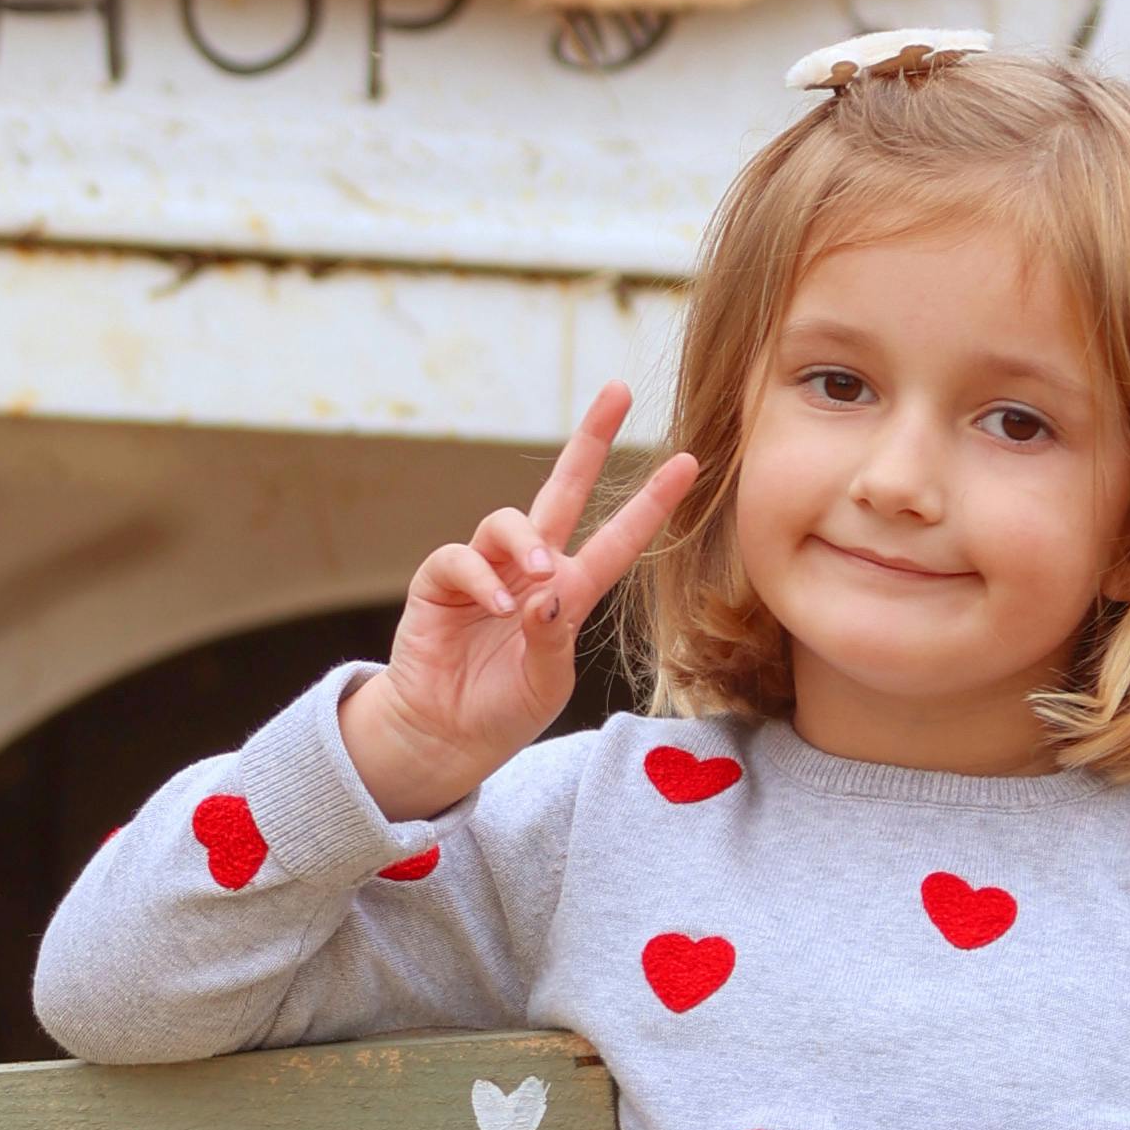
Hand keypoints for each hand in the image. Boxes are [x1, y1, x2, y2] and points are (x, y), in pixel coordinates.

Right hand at [338, 390, 697, 819]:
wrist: (444, 736)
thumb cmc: (501, 712)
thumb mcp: (544, 684)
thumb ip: (552, 641)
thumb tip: (546, 593)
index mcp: (569, 592)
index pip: (616, 539)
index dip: (650, 502)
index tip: (687, 461)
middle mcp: (531, 569)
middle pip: (563, 489)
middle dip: (590, 439)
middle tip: (619, 392)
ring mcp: (486, 570)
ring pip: (509, 522)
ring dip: (526, 544)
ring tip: (535, 579)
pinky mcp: (442, 582)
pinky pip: (461, 559)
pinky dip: (479, 579)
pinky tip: (495, 607)